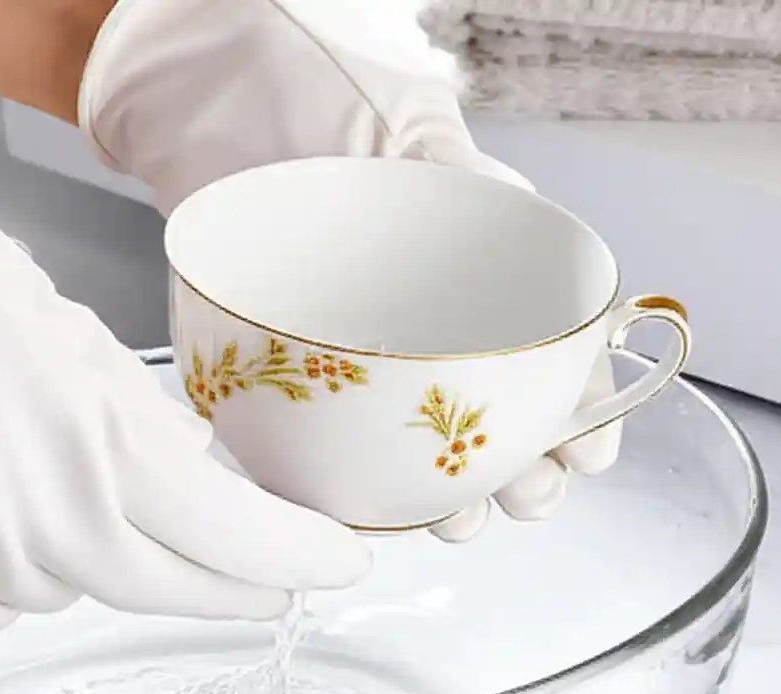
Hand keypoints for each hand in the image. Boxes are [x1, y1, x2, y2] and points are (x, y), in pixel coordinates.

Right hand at [0, 158, 368, 631]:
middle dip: (228, 587)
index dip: (292, 557)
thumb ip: (109, 387)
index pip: (228, 534)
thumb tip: (170, 443)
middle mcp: (45, 526)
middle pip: (167, 586)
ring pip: (66, 572)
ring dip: (70, 530)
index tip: (334, 565)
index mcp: (88, 441)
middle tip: (263, 585)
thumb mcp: (25, 303)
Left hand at [77, 0, 619, 538]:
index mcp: (477, 262)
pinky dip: (372, 492)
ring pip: (430, 448)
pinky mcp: (301, 376)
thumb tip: (516, 219)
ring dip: (460, 496)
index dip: (582, 407)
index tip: (585, 447)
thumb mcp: (402, 124)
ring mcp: (366, 351)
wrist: (196, 96)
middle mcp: (430, 315)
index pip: (555, 349)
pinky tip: (385, 512)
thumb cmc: (304, 90)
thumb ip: (463, 176)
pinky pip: (342, 448)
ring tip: (460, 516)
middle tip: (525, 492)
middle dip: (529, 471)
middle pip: (503, 415)